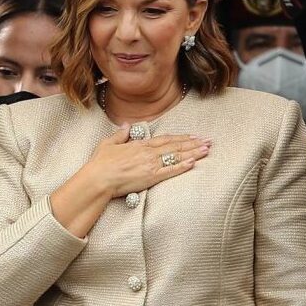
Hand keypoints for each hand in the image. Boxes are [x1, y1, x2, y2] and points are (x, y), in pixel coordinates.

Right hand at [87, 126, 210, 198]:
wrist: (97, 179)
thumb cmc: (100, 164)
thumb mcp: (108, 144)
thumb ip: (120, 134)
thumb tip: (126, 125)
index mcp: (140, 145)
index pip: (165, 139)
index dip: (180, 138)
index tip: (193, 136)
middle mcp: (148, 153)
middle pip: (175, 146)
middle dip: (193, 143)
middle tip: (208, 141)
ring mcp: (151, 165)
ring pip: (176, 156)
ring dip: (193, 152)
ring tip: (206, 149)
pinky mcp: (151, 177)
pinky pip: (170, 171)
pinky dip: (182, 166)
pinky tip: (193, 162)